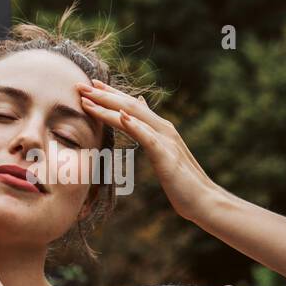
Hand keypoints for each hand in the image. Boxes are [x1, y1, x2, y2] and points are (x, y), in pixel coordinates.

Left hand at [77, 79, 220, 222]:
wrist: (205, 200)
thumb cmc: (183, 182)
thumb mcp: (165, 155)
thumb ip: (153, 135)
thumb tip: (142, 118)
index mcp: (162, 129)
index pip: (132, 105)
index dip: (111, 94)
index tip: (91, 84)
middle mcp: (164, 129)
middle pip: (130, 105)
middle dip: (104, 94)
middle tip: (81, 84)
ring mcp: (166, 141)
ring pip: (135, 116)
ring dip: (110, 105)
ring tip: (90, 96)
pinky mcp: (167, 156)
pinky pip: (148, 137)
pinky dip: (134, 125)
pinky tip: (121, 116)